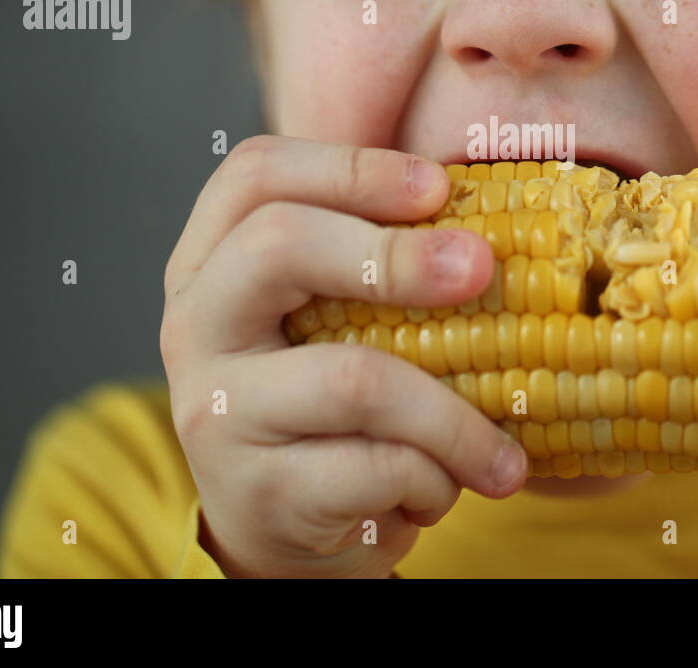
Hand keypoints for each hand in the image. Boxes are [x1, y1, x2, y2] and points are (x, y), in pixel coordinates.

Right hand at [159, 136, 527, 577]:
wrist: (281, 530)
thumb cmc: (328, 403)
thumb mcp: (338, 320)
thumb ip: (384, 265)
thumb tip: (498, 221)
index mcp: (211, 259)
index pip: (256, 175)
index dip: (351, 168)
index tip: (438, 187)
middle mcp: (195, 325)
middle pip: (279, 245)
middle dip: (396, 254)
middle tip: (481, 269)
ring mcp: (216, 411)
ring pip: (354, 379)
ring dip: (453, 416)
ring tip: (503, 453)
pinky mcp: (257, 492)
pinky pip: (378, 466)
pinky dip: (437, 479)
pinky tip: (446, 489)